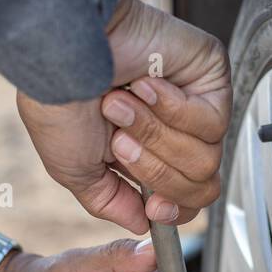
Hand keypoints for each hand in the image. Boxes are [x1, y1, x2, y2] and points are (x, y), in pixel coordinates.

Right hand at [16, 0, 230, 232]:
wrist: (61, 47)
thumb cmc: (59, 99)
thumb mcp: (75, 169)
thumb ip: (110, 201)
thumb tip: (142, 224)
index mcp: (143, 154)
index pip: (185, 201)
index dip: (173, 210)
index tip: (152, 207)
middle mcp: (172, 131)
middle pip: (199, 186)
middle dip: (156, 170)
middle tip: (118, 140)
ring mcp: (195, 103)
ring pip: (205, 157)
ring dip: (155, 135)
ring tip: (121, 105)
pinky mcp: (210, 76)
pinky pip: (212, 121)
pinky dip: (172, 109)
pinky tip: (144, 84)